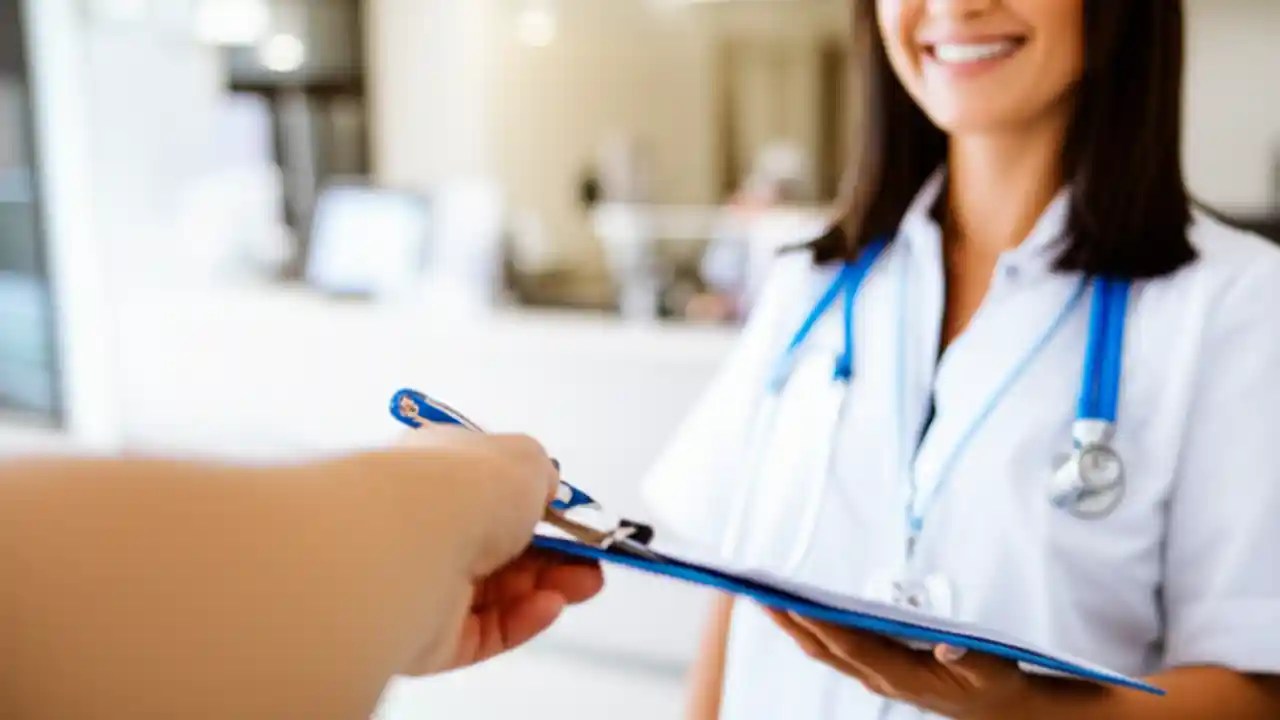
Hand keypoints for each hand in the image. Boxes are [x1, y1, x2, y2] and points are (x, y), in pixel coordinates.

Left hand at [392, 424, 602, 674]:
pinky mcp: (429, 634)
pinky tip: (549, 605)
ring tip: (584, 584)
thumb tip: (544, 486)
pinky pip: (486, 631)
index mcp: (436, 469)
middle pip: (500, 546)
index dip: (536, 505)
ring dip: (546, 585)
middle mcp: (425, 524)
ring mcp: (425, 580)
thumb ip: (542, 473)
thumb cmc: (462, 487)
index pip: (488, 489)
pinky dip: (523, 619)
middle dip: (554, 554)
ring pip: (498, 591)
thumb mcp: (526, 458)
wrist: (413, 542)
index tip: (576, 517)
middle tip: (591, 559)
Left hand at [766, 608, 1032, 719]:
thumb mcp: (992, 670)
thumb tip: (947, 646)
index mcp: (904, 676)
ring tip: (764, 595)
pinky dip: (810, 629)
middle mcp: (881, 678)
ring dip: (793, 624)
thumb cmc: (994, 684)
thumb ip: (970, 657)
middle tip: (757, 591)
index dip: (821, 624)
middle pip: (824, 648)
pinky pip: (834, 650)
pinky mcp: (876, 671)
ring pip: (823, 650)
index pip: (852, 646)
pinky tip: (797, 610)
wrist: (1000, 710)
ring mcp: (875, 677)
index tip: (792, 601)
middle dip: (789, 620)